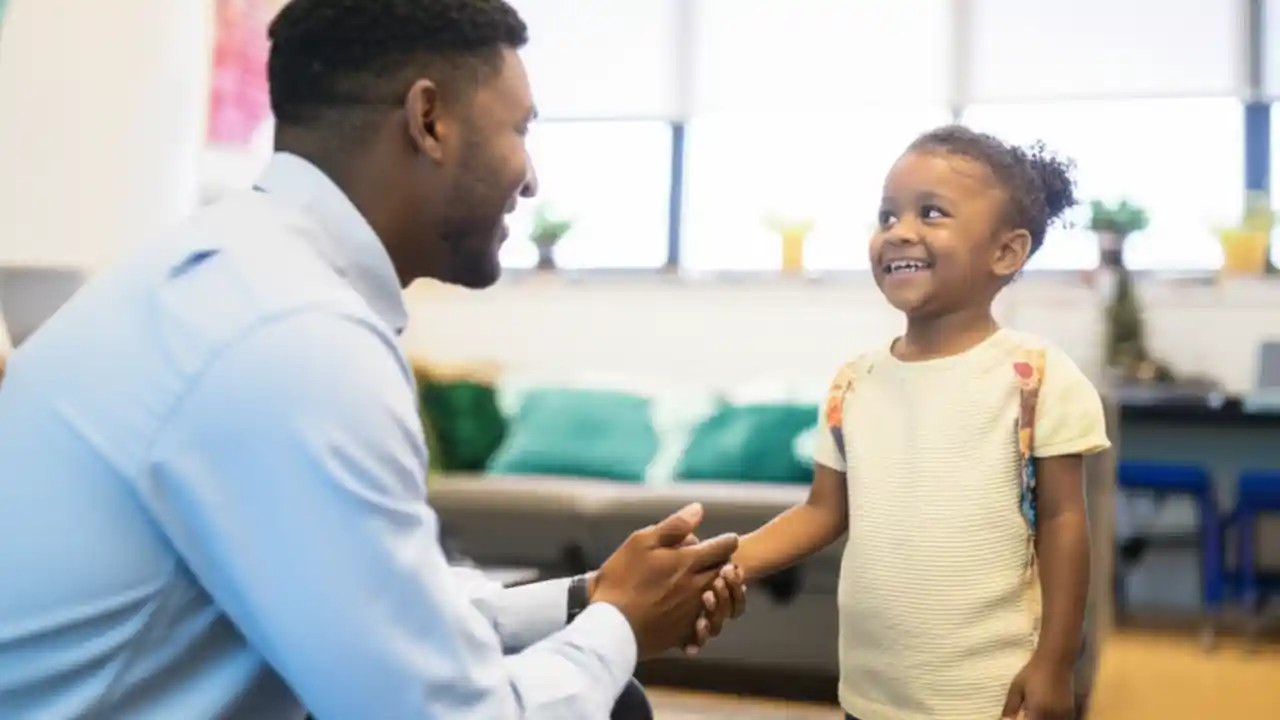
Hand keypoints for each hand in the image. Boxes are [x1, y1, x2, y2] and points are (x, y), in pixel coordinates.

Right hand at [590, 503, 738, 658]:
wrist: (611, 626)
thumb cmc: (621, 579)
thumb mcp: (641, 543)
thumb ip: (673, 526)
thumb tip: (698, 509)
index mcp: (688, 562)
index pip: (724, 547)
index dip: (726, 541)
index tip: (726, 540)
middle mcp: (698, 586)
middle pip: (725, 571)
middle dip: (724, 562)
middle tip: (717, 559)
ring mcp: (694, 611)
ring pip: (719, 595)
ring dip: (717, 585)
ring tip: (706, 581)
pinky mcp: (685, 631)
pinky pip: (707, 619)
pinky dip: (707, 610)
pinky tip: (694, 607)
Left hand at [1001, 655, 1074, 719]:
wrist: (1055, 661)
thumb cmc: (1033, 673)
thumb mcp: (1016, 688)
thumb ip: (1010, 707)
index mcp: (1037, 711)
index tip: (1019, 718)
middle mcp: (1052, 716)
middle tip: (1027, 714)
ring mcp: (1064, 715)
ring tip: (1034, 714)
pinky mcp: (1070, 712)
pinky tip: (1045, 715)